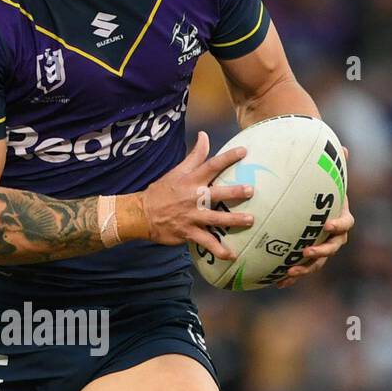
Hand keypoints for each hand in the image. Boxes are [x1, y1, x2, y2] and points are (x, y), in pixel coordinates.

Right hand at [140, 130, 254, 258]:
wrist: (141, 214)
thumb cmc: (162, 191)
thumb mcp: (177, 171)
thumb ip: (194, 155)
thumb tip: (204, 135)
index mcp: (191, 180)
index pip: (211, 165)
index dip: (228, 157)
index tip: (244, 152)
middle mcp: (193, 197)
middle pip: (217, 193)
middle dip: (235, 192)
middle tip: (251, 191)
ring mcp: (191, 216)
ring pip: (216, 218)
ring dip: (234, 220)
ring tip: (250, 221)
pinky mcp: (188, 232)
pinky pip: (206, 242)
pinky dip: (219, 250)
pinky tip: (232, 255)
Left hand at [276, 147, 353, 287]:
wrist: (300, 184)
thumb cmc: (311, 172)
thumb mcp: (320, 165)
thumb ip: (329, 159)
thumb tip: (343, 147)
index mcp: (339, 212)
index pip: (345, 223)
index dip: (338, 226)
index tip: (326, 225)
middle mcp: (330, 231)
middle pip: (332, 247)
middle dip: (320, 254)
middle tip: (306, 252)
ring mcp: (317, 242)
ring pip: (315, 261)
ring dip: (304, 269)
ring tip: (288, 272)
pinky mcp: (301, 250)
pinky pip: (297, 265)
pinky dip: (288, 274)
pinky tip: (275, 280)